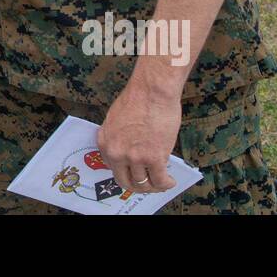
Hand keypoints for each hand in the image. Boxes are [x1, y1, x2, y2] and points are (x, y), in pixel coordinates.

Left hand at [96, 74, 181, 194]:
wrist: (152, 90)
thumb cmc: (138, 98)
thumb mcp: (116, 119)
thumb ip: (119, 138)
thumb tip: (130, 151)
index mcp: (105, 142)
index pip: (112, 168)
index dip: (126, 172)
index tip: (135, 173)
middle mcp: (116, 153)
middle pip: (125, 181)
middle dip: (138, 186)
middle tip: (148, 183)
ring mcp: (134, 157)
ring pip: (143, 184)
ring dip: (153, 186)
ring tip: (162, 181)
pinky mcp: (153, 158)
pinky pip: (160, 180)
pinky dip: (166, 184)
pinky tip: (171, 180)